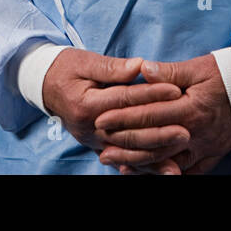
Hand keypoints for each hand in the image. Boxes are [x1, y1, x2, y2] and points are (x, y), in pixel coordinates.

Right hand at [41, 49, 189, 166]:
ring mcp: (93, 141)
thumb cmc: (67, 69)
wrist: (45, 86)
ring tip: (179, 151)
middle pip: (129, 132)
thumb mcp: (86, 62)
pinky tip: (164, 168)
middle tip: (185, 130)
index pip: (125, 100)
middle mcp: (90, 128)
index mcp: (86, 105)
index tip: (176, 90)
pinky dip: (144, 164)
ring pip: (128, 151)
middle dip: (159, 131)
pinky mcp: (98, 146)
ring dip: (155, 153)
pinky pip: (124, 158)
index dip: (151, 95)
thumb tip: (140, 66)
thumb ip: (113, 67)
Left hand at [94, 54, 230, 174]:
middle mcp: (196, 132)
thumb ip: (171, 71)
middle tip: (101, 145)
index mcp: (191, 107)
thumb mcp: (199, 66)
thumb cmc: (228, 74)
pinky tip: (147, 174)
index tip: (102, 119)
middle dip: (124, 144)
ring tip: (116, 163)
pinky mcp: (212, 157)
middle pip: (154, 142)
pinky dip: (165, 175)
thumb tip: (144, 70)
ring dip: (139, 164)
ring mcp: (204, 148)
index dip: (123, 118)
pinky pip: (186, 172)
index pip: (150, 115)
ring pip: (167, 162)